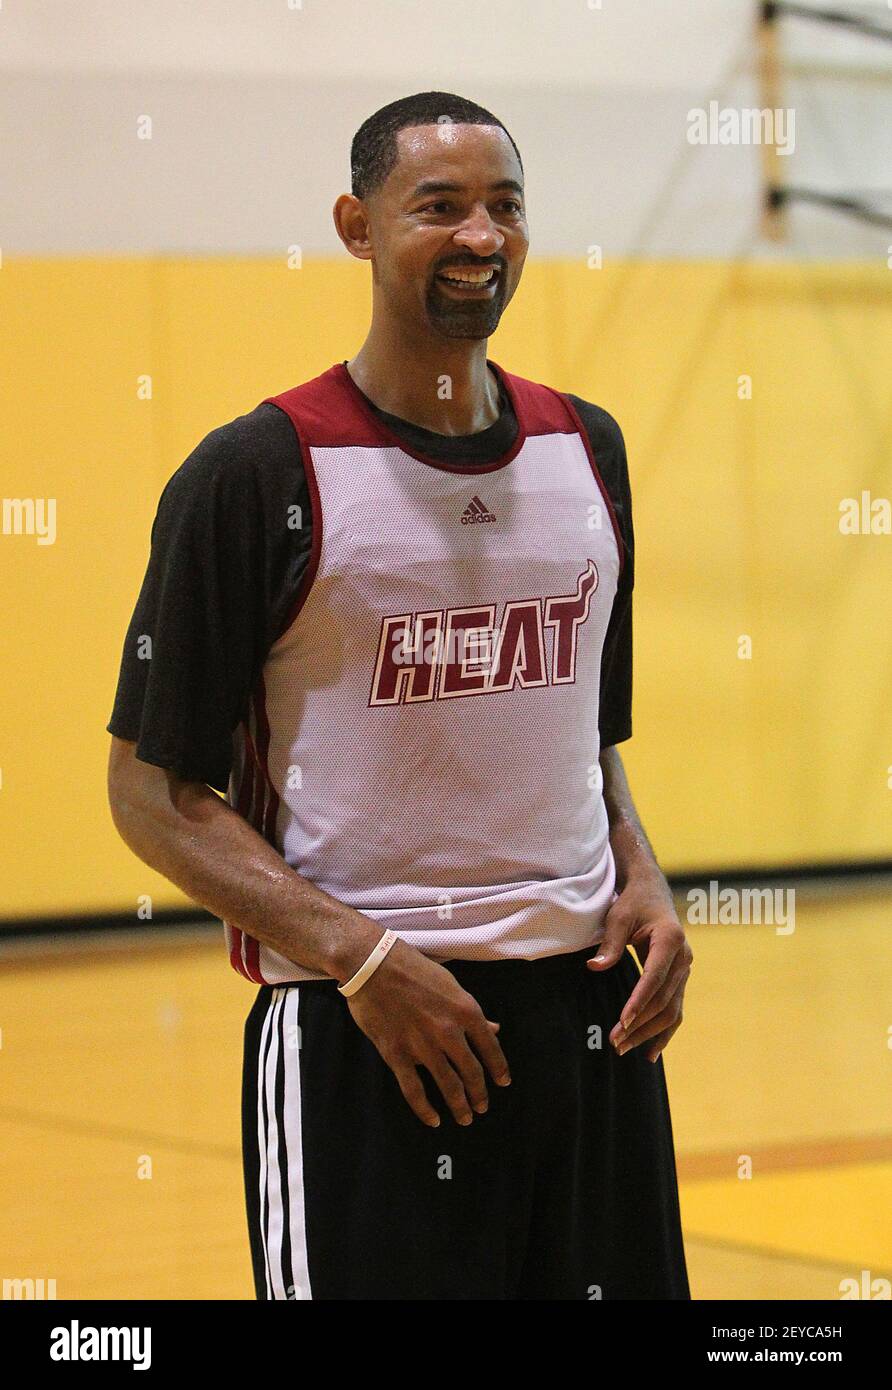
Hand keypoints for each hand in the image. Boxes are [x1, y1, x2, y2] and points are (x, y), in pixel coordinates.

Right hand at [345, 938, 510, 1126]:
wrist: (372, 964)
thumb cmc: (413, 968)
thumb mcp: (450, 984)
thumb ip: (472, 1011)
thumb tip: (496, 1028)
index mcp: (465, 1010)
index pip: (490, 1047)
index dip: (499, 1068)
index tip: (503, 1083)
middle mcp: (448, 1031)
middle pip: (472, 1072)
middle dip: (480, 1094)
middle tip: (482, 1107)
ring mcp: (422, 1045)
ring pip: (448, 1086)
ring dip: (459, 1106)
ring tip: (465, 1118)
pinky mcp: (396, 1054)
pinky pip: (415, 1091)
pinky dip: (425, 1110)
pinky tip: (433, 1120)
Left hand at [587, 869, 692, 1062]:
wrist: (652, 891)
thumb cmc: (633, 901)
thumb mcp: (618, 915)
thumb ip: (610, 943)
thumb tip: (595, 967)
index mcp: (670, 939)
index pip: (654, 978)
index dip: (639, 1002)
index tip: (622, 1022)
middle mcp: (683, 957)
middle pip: (664, 1000)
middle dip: (640, 1024)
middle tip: (615, 1042)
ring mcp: (685, 969)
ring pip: (671, 1010)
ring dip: (649, 1033)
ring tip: (625, 1049)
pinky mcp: (680, 978)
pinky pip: (675, 1009)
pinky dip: (664, 1032)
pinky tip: (651, 1052)